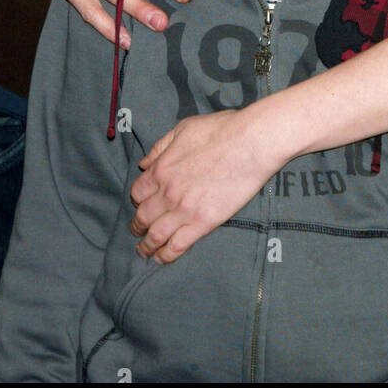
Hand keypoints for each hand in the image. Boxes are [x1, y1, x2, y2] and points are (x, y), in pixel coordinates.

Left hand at [129, 109, 279, 262]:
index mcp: (161, 168)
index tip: (140, 204)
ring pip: (155, 234)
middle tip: (138, 231)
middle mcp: (167, 191)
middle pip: (143, 215)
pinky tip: (161, 258)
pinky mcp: (203, 223)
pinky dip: (165, 255)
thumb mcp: (183, 129)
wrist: (250, 143)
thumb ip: (160, 147)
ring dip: (146, 245)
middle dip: (137, 226)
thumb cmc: (220, 130)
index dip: (137, 200)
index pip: (138, 191)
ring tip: (145, 251)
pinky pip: (177, 245)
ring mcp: (184, 209)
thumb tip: (144, 163)